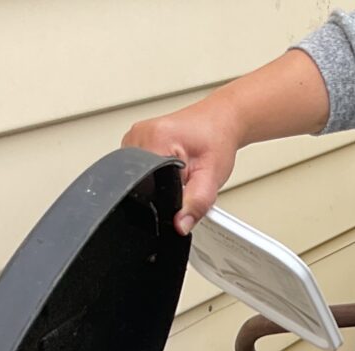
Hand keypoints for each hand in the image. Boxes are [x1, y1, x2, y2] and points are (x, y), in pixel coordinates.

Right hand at [123, 101, 241, 234]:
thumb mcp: (212, 177)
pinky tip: (168, 167)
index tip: (182, 189)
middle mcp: (139, 135)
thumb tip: (179, 226)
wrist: (220, 121)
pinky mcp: (135, 140)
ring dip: (156, 181)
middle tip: (183, 176)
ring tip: (177, 169)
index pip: (147, 186)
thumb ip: (196, 203)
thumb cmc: (217, 141)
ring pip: (138, 176)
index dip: (164, 198)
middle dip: (161, 190)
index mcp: (155, 140)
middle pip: (141, 182)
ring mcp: (135, 136)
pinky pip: (138, 167)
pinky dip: (152, 173)